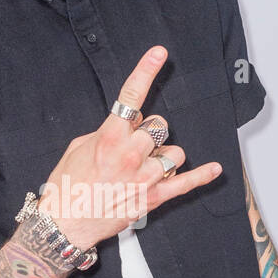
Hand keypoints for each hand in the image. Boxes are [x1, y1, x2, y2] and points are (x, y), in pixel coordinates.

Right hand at [38, 45, 221, 250]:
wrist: (64, 224)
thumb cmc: (66, 186)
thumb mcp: (77, 148)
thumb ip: (105, 132)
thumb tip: (126, 127)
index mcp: (109, 137)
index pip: (132, 97)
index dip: (146, 71)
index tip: (159, 53)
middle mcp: (131, 154)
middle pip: (159, 126)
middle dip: (149, 133)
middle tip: (132, 148)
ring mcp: (144, 176)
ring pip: (174, 151)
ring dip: (162, 155)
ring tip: (145, 167)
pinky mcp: (153, 198)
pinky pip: (185, 183)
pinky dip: (202, 176)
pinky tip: (214, 169)